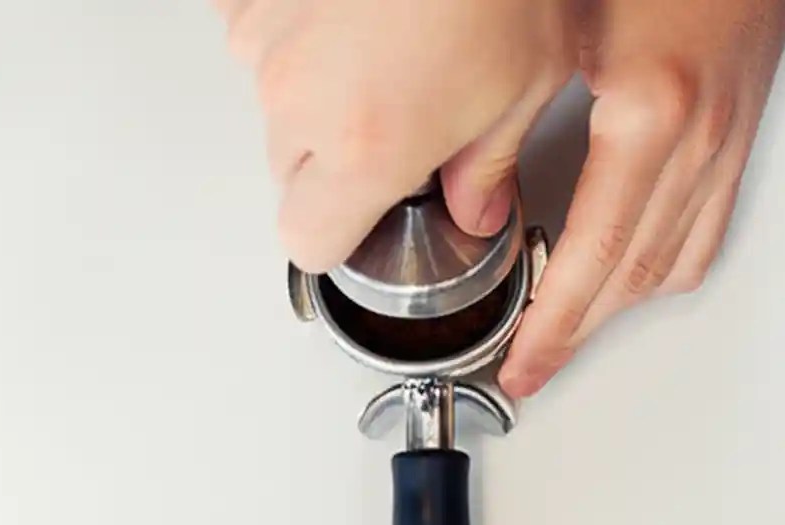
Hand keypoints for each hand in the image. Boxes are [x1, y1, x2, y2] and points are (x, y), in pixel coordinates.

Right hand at [213, 0, 574, 271]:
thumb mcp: (524, 86)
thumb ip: (488, 167)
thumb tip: (474, 209)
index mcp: (366, 149)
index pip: (308, 243)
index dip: (341, 238)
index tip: (371, 219)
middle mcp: (298, 102)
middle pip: (289, 179)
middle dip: (336, 168)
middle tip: (399, 122)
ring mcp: (264, 41)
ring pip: (273, 108)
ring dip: (316, 100)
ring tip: (385, 52)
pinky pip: (260, 43)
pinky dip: (298, 41)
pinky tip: (354, 16)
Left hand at [496, 0, 784, 397]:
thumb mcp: (564, 30)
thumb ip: (513, 112)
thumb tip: (472, 192)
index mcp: (648, 114)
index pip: (593, 256)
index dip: (554, 325)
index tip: (524, 365)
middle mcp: (696, 142)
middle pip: (631, 276)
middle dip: (576, 335)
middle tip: (532, 366)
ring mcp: (724, 147)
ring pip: (671, 265)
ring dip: (617, 312)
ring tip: (568, 332)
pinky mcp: (735, 142)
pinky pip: (705, 235)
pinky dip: (662, 275)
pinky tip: (629, 281)